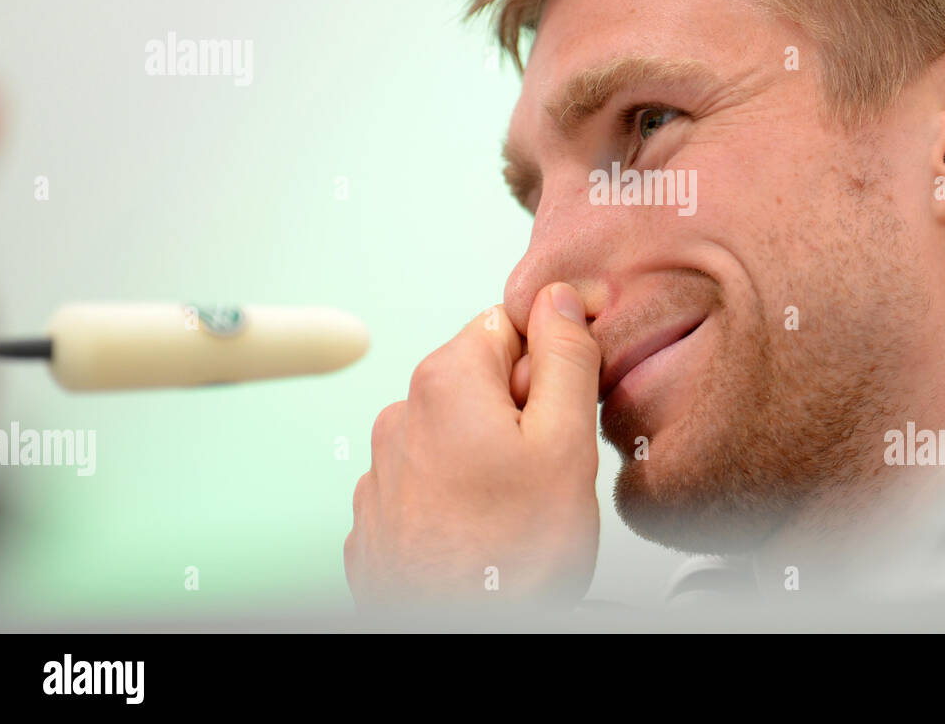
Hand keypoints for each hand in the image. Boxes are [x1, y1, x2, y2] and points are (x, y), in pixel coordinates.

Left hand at [344, 283, 600, 606]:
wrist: (457, 642)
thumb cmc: (508, 562)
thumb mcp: (566, 444)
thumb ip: (565, 358)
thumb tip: (558, 302)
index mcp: (446, 382)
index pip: (510, 325)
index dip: (550, 364)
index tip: (562, 408)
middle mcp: (401, 418)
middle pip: (482, 380)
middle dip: (521, 414)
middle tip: (545, 470)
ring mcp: (382, 471)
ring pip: (458, 434)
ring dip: (490, 458)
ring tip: (514, 512)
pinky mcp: (378, 517)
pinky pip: (431, 482)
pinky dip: (459, 497)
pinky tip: (482, 534)